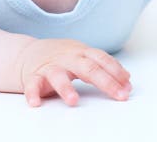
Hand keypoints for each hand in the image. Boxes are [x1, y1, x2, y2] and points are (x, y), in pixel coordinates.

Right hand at [16, 38, 132, 106]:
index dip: (116, 71)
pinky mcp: (33, 77)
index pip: (102, 59)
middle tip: (119, 95)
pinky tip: (36, 103)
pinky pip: (32, 85)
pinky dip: (33, 94)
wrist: (28, 54)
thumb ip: (103, 67)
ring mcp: (50, 67)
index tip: (128, 86)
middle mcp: (67, 58)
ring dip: (66, 88)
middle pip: (88, 68)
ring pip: (58, 75)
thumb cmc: (61, 58)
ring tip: (73, 101)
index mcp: (81, 53)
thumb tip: (127, 80)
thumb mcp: (83, 58)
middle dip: (105, 81)